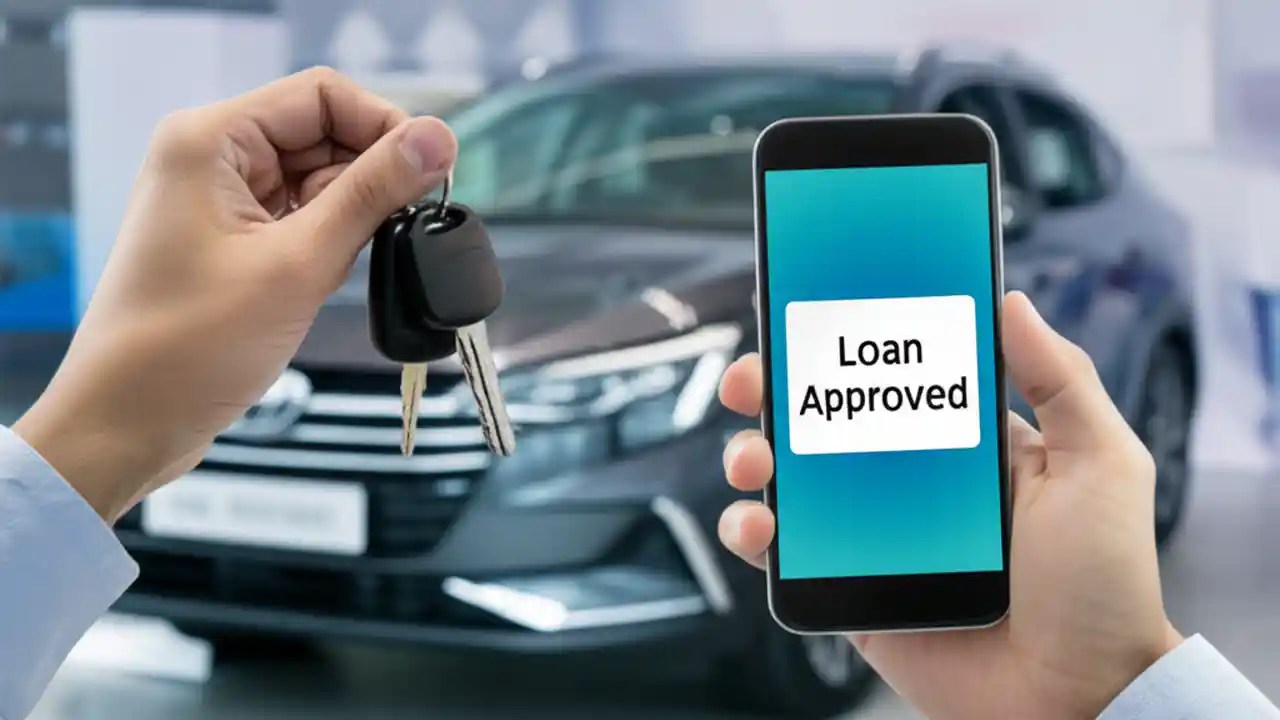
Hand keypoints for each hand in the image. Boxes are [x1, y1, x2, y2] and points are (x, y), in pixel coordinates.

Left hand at [14, 68, 456, 521]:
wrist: (128, 424)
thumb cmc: (186, 349)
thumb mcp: (297, 265)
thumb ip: (372, 195)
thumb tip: (435, 140)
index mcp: (210, 141)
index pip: (322, 95)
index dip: (384, 125)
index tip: (432, 169)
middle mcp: (212, 159)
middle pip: (324, 133)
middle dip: (375, 172)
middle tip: (413, 220)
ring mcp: (223, 201)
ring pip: (320, 178)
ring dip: (357, 211)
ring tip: (366, 258)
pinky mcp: (236, 241)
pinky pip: (305, 216)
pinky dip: (335, 238)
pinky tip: (343, 271)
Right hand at [717, 291, 1181, 718]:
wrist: (1076, 694)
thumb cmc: (1102, 586)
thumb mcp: (1102, 464)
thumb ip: (1062, 381)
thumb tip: (1012, 302)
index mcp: (961, 445)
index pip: (889, 378)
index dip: (843, 344)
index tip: (808, 313)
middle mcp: (908, 483)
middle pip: (821, 421)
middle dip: (773, 389)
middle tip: (754, 380)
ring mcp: (871, 537)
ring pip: (788, 482)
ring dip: (750, 455)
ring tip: (752, 460)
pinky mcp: (847, 590)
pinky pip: (783, 557)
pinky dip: (750, 536)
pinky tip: (757, 527)